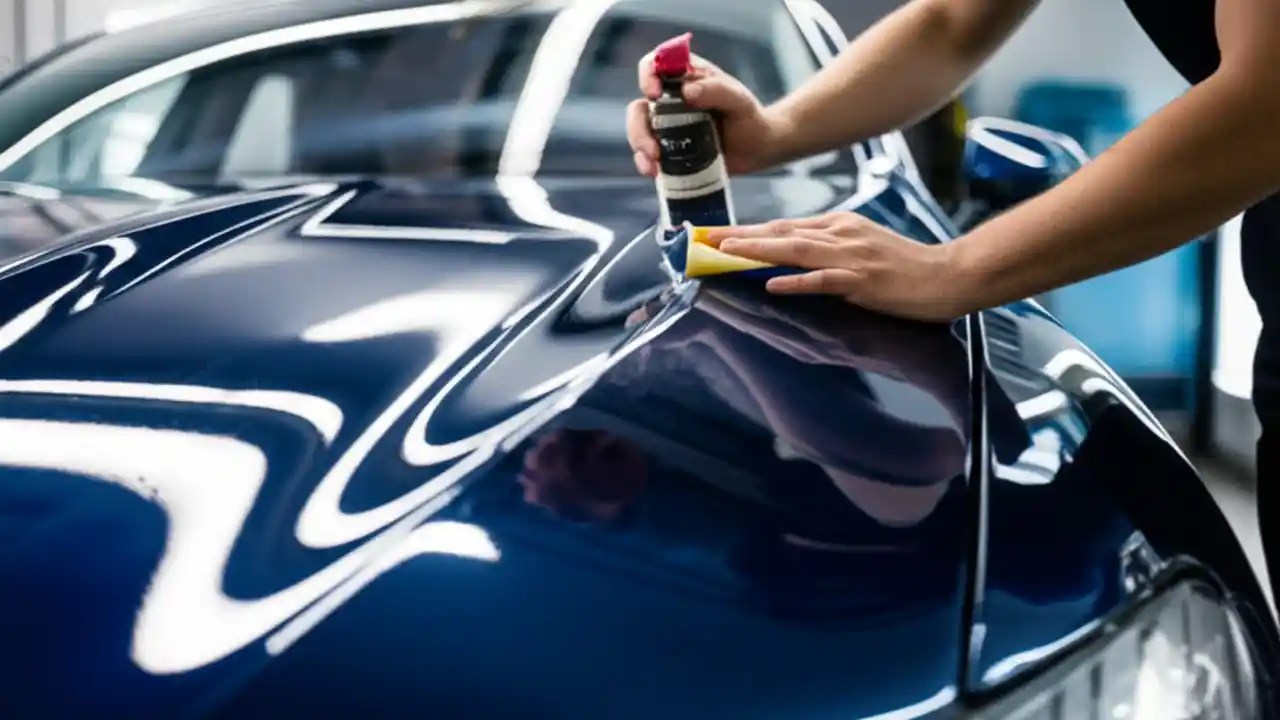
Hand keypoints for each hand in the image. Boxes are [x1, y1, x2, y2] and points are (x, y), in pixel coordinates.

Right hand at [626, 44, 785, 176]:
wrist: (757, 149)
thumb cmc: (748, 117)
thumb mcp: (739, 100)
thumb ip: (717, 91)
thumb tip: (687, 92)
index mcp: (685, 76)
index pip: (655, 64)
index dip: (647, 75)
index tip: (654, 93)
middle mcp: (670, 99)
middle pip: (639, 105)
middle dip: (638, 126)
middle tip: (653, 146)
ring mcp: (666, 125)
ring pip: (638, 130)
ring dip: (640, 146)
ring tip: (654, 164)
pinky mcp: (668, 149)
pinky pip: (646, 155)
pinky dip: (645, 163)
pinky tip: (656, 172)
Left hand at [707, 213, 971, 322]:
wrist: (948, 275)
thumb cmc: (904, 266)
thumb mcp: (860, 246)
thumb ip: (825, 247)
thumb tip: (787, 253)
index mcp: (838, 224)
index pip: (783, 225)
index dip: (747, 229)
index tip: (715, 234)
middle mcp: (840, 233)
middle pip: (781, 232)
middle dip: (740, 236)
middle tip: (705, 238)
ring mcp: (851, 256)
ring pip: (795, 249)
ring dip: (758, 250)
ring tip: (726, 252)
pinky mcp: (863, 280)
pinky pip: (824, 280)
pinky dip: (797, 281)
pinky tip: (773, 284)